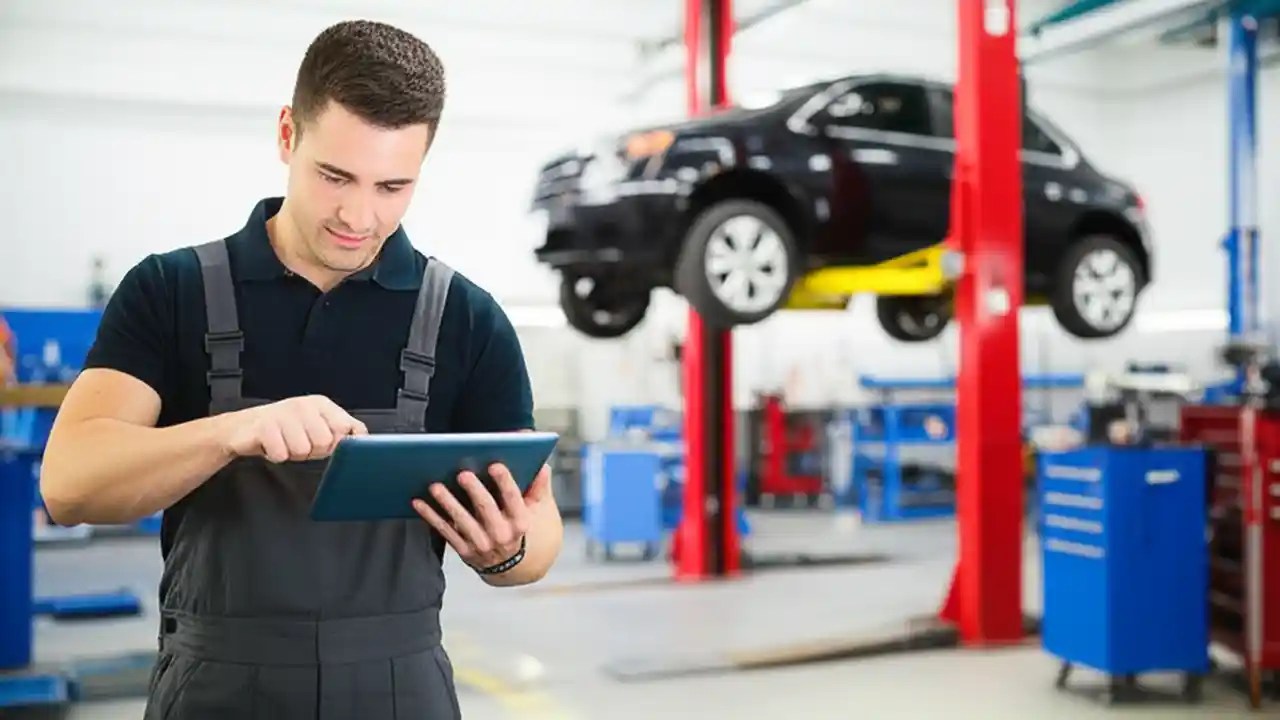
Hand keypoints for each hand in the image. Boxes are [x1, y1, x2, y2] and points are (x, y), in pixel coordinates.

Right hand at [222, 395, 367, 462]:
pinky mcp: (264, 426)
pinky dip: (276, 456)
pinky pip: (281, 454)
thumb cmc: (286, 430)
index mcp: (321, 404)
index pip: (345, 429)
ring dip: (293, 454)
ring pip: (303, 450)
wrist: (243, 429)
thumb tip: (364, 437)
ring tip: (284, 443)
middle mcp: (303, 405)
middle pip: (325, 443)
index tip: (324, 443)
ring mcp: (283, 413)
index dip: (336, 444)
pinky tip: (271, 446)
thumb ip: (344, 429)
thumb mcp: (318, 426)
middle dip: (312, 451)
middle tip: (298, 443)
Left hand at [412, 463, 552, 569]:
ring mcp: (481, 545)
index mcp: (521, 522)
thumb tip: (543, 467)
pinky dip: (430, 516)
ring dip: (447, 502)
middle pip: (486, 509)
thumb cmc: (524, 529)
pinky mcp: (464, 551)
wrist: (514, 567)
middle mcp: (502, 535)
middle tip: (462, 474)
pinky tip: (418, 501)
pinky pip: (445, 531)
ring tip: (436, 486)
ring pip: (462, 521)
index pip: (514, 499)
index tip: (495, 465)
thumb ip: (539, 488)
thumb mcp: (539, 511)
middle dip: (474, 491)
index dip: (505, 482)